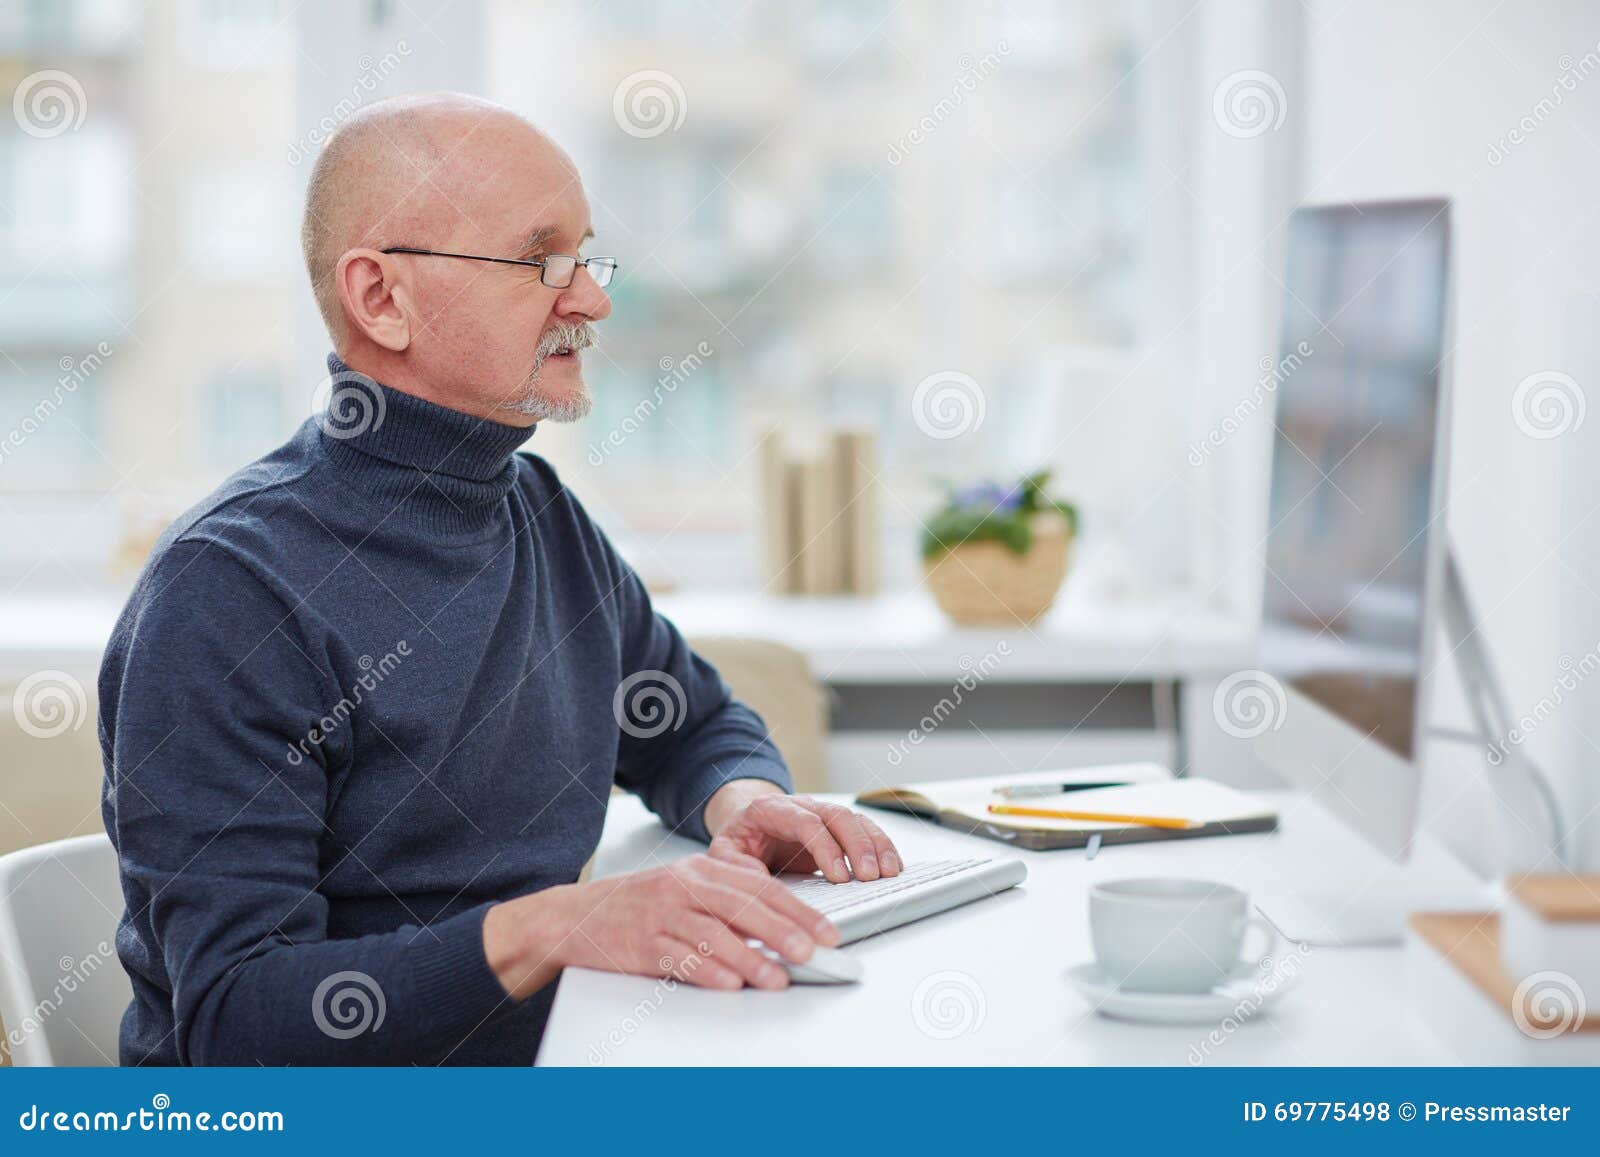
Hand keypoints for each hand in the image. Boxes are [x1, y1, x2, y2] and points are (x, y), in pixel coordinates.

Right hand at [484, 854, 838, 995]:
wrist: (576, 917)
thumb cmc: (640, 906)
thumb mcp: (686, 887)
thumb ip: (728, 897)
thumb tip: (781, 919)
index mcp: (700, 871)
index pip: (759, 886)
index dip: (797, 909)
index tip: (825, 932)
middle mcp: (683, 887)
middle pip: (741, 906)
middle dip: (782, 931)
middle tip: (811, 952)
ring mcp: (661, 916)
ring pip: (713, 935)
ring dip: (749, 958)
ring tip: (776, 977)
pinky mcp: (641, 945)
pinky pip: (679, 959)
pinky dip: (706, 972)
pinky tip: (728, 984)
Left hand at [707, 791, 902, 882]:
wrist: (746, 825)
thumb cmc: (737, 841)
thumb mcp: (723, 854)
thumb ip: (734, 866)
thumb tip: (756, 879)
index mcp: (770, 809)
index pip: (805, 822)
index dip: (825, 847)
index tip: (838, 877)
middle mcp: (802, 805)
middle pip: (837, 816)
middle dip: (858, 846)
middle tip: (869, 877)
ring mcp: (822, 814)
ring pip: (856, 820)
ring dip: (875, 845)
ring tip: (888, 873)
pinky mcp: (837, 828)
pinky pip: (866, 830)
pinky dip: (882, 846)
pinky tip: (892, 865)